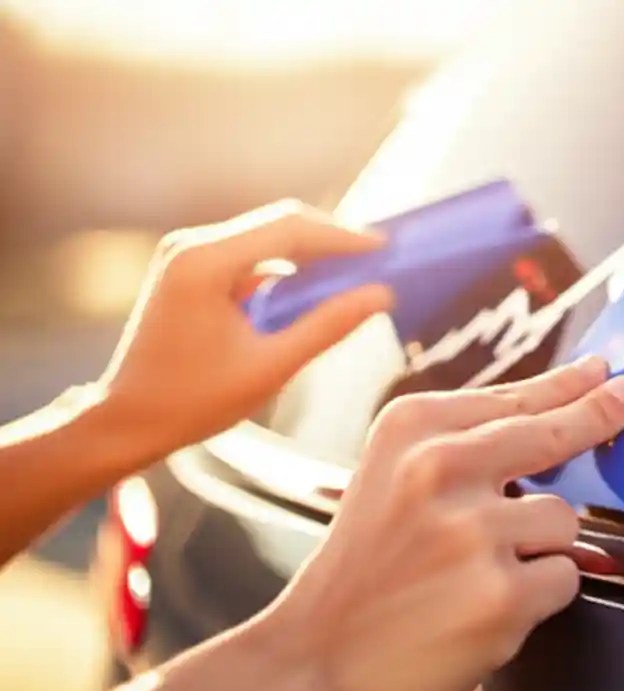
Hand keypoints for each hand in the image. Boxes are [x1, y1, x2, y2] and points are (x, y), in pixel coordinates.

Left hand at [99, 200, 392, 459]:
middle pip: (277, 224)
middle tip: (376, 258)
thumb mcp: (271, 367)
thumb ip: (327, 326)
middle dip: (330, 240)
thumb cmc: (194, 401)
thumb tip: (381, 295)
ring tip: (352, 273)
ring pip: (264, 237)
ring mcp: (185, 254)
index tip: (384, 246)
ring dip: (308, 253)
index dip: (342, 236)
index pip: (289, 229)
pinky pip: (247, 254)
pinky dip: (284, 267)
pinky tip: (311, 289)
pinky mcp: (187, 269)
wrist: (126, 420)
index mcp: (204, 262)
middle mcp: (190, 245)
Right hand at [246, 357, 623, 690]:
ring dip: (539, 549)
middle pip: (556, 434)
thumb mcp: (390, 478)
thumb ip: (462, 445)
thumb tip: (557, 414)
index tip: (608, 372)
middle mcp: (441, 468)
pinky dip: (539, 597)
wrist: (315, 659)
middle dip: (602, 415)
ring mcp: (474, 532)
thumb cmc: (362, 571)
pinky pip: (565, 578)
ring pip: (564, 521)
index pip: (514, 398)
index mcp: (412, 430)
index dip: (571, 385)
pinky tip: (486, 606)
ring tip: (478, 572)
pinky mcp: (502, 593)